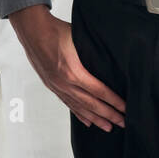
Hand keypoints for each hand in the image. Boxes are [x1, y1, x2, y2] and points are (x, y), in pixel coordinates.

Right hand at [9, 5, 125, 130]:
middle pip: (91, 104)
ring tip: (108, 127)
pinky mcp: (51, 85)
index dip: (114, 102)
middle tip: (123, 123)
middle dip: (109, 115)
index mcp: (73, 72)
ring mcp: (57, 86)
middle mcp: (64, 83)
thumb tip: (111, 59)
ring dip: (95, 118)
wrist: (32, 30)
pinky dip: (79, 113)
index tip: (125, 109)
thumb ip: (94, 52)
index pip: (99, 91)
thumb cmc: (55, 30)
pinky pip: (67, 103)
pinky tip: (87, 121)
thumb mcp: (79, 39)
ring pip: (79, 107)